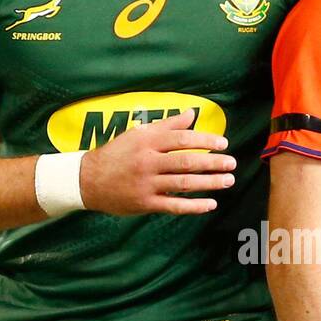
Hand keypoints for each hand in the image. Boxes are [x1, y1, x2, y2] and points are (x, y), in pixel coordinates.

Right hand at [78, 110, 234, 215]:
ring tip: (228, 181)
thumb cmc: (117, 154)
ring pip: (183, 184)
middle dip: (212, 163)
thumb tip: (192, 114)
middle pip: (186, 162)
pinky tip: (211, 204)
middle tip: (232, 164)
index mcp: (147, 142)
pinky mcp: (145, 203)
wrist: (87, 180)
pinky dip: (194, 206)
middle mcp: (148, 162)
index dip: (205, 141)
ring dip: (209, 183)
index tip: (223, 144)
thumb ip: (167, 125)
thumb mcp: (138, 134)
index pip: (182, 139)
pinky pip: (174, 206)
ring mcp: (146, 184)